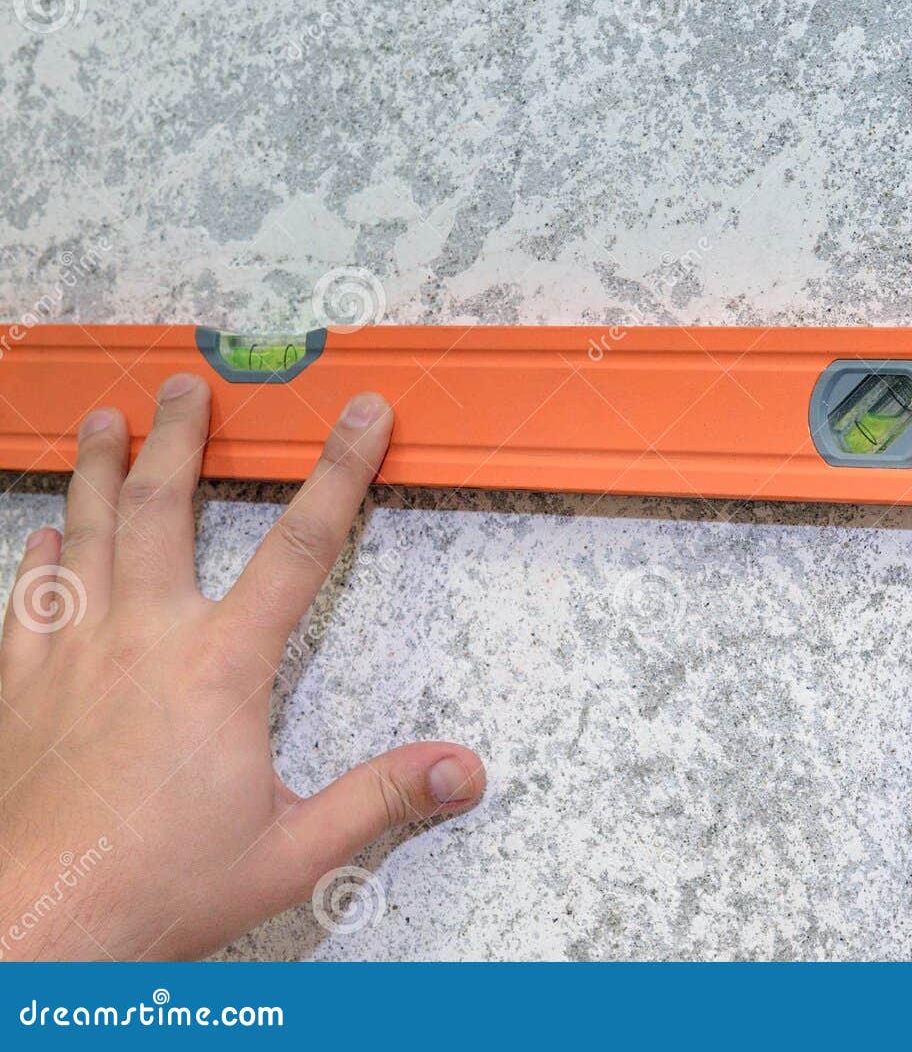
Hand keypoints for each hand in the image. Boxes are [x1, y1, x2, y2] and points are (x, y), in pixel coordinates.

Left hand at [0, 375, 484, 959]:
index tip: (361, 416)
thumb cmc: (157, 887)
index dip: (340, 473)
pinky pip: (27, 600)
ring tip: (106, 422)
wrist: (32, 927)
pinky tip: (41, 535)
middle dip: (180, 439)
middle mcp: (142, 642)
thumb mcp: (293, 851)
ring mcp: (71, 658)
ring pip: (84, 535)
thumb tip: (465, 769)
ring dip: (99, 471)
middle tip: (188, 387)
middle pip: (163, 510)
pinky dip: (38, 558)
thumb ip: (382, 798)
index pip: (300, 548)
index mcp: (219, 669)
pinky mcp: (20, 690)